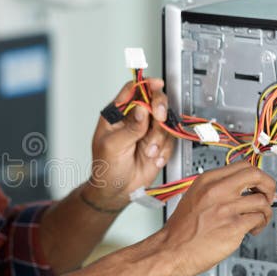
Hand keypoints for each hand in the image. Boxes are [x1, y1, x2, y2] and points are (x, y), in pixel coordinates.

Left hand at [83, 78, 173, 209]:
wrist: (117, 190)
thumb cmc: (106, 167)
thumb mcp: (113, 146)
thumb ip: (130, 127)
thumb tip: (142, 108)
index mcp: (117, 114)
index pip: (132, 90)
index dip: (145, 85)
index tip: (156, 85)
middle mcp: (134, 119)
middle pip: (154, 100)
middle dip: (159, 108)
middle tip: (159, 118)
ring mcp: (147, 130)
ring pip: (165, 121)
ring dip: (159, 138)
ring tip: (148, 151)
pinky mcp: (159, 143)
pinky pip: (170, 139)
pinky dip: (164, 150)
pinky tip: (153, 157)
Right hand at [159, 162, 275, 275]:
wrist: (170, 250)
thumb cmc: (180, 230)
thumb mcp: (194, 197)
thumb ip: (216, 190)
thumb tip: (240, 188)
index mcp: (206, 181)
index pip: (242, 166)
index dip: (256, 176)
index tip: (258, 185)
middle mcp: (217, 191)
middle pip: (256, 175)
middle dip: (269, 186)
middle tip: (268, 196)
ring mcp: (226, 208)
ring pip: (261, 201)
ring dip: (265, 212)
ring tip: (257, 220)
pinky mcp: (233, 226)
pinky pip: (258, 220)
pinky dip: (259, 226)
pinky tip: (251, 230)